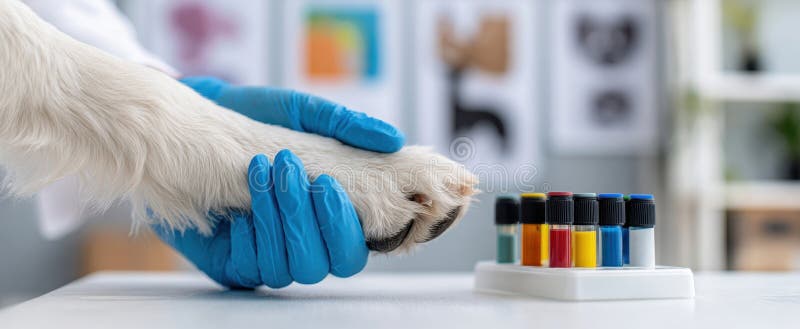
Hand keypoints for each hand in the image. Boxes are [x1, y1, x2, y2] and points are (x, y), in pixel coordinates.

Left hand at [152, 77, 403, 287]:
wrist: (201, 119)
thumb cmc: (259, 118)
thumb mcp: (303, 113)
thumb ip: (346, 125)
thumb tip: (392, 139)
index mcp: (333, 213)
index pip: (358, 245)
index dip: (349, 227)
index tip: (328, 185)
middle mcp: (309, 241)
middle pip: (333, 264)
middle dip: (310, 218)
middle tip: (286, 167)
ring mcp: (273, 256)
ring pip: (292, 268)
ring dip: (277, 221)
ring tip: (258, 171)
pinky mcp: (236, 264)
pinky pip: (252, 269)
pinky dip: (249, 237)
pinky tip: (235, 207)